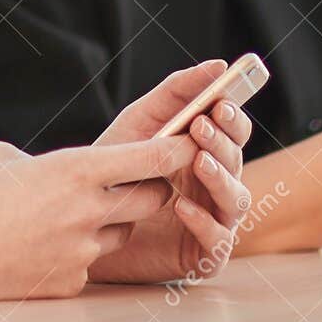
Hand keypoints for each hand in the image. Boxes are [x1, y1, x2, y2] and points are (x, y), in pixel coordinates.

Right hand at [0, 135, 197, 303]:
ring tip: (70, 218)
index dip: (179, 148)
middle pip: (154, 198)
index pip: (153, 157)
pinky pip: (89, 264)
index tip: (189, 142)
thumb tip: (53, 165)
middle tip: (137, 182)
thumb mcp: (1, 158)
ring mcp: (83, 251)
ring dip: (110, 224)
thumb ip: (42, 158)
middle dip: (153, 189)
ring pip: (122, 234)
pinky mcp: (71, 282)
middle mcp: (88, 212)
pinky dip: (75, 255)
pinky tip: (40, 250)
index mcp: (75, 170)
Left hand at [88, 62, 254, 284]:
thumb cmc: (115, 172)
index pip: (235, 133)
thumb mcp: (140, 125)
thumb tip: (217, 65)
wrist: (82, 224)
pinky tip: (181, 205)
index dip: (233, 119)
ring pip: (238, 200)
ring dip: (221, 179)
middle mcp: (215, 187)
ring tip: (197, 162)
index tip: (219, 105)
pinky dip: (204, 222)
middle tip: (201, 128)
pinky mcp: (202, 255)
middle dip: (223, 144)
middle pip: (238, 162)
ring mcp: (213, 221)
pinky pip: (218, 241)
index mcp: (206, 154)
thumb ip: (176, 93)